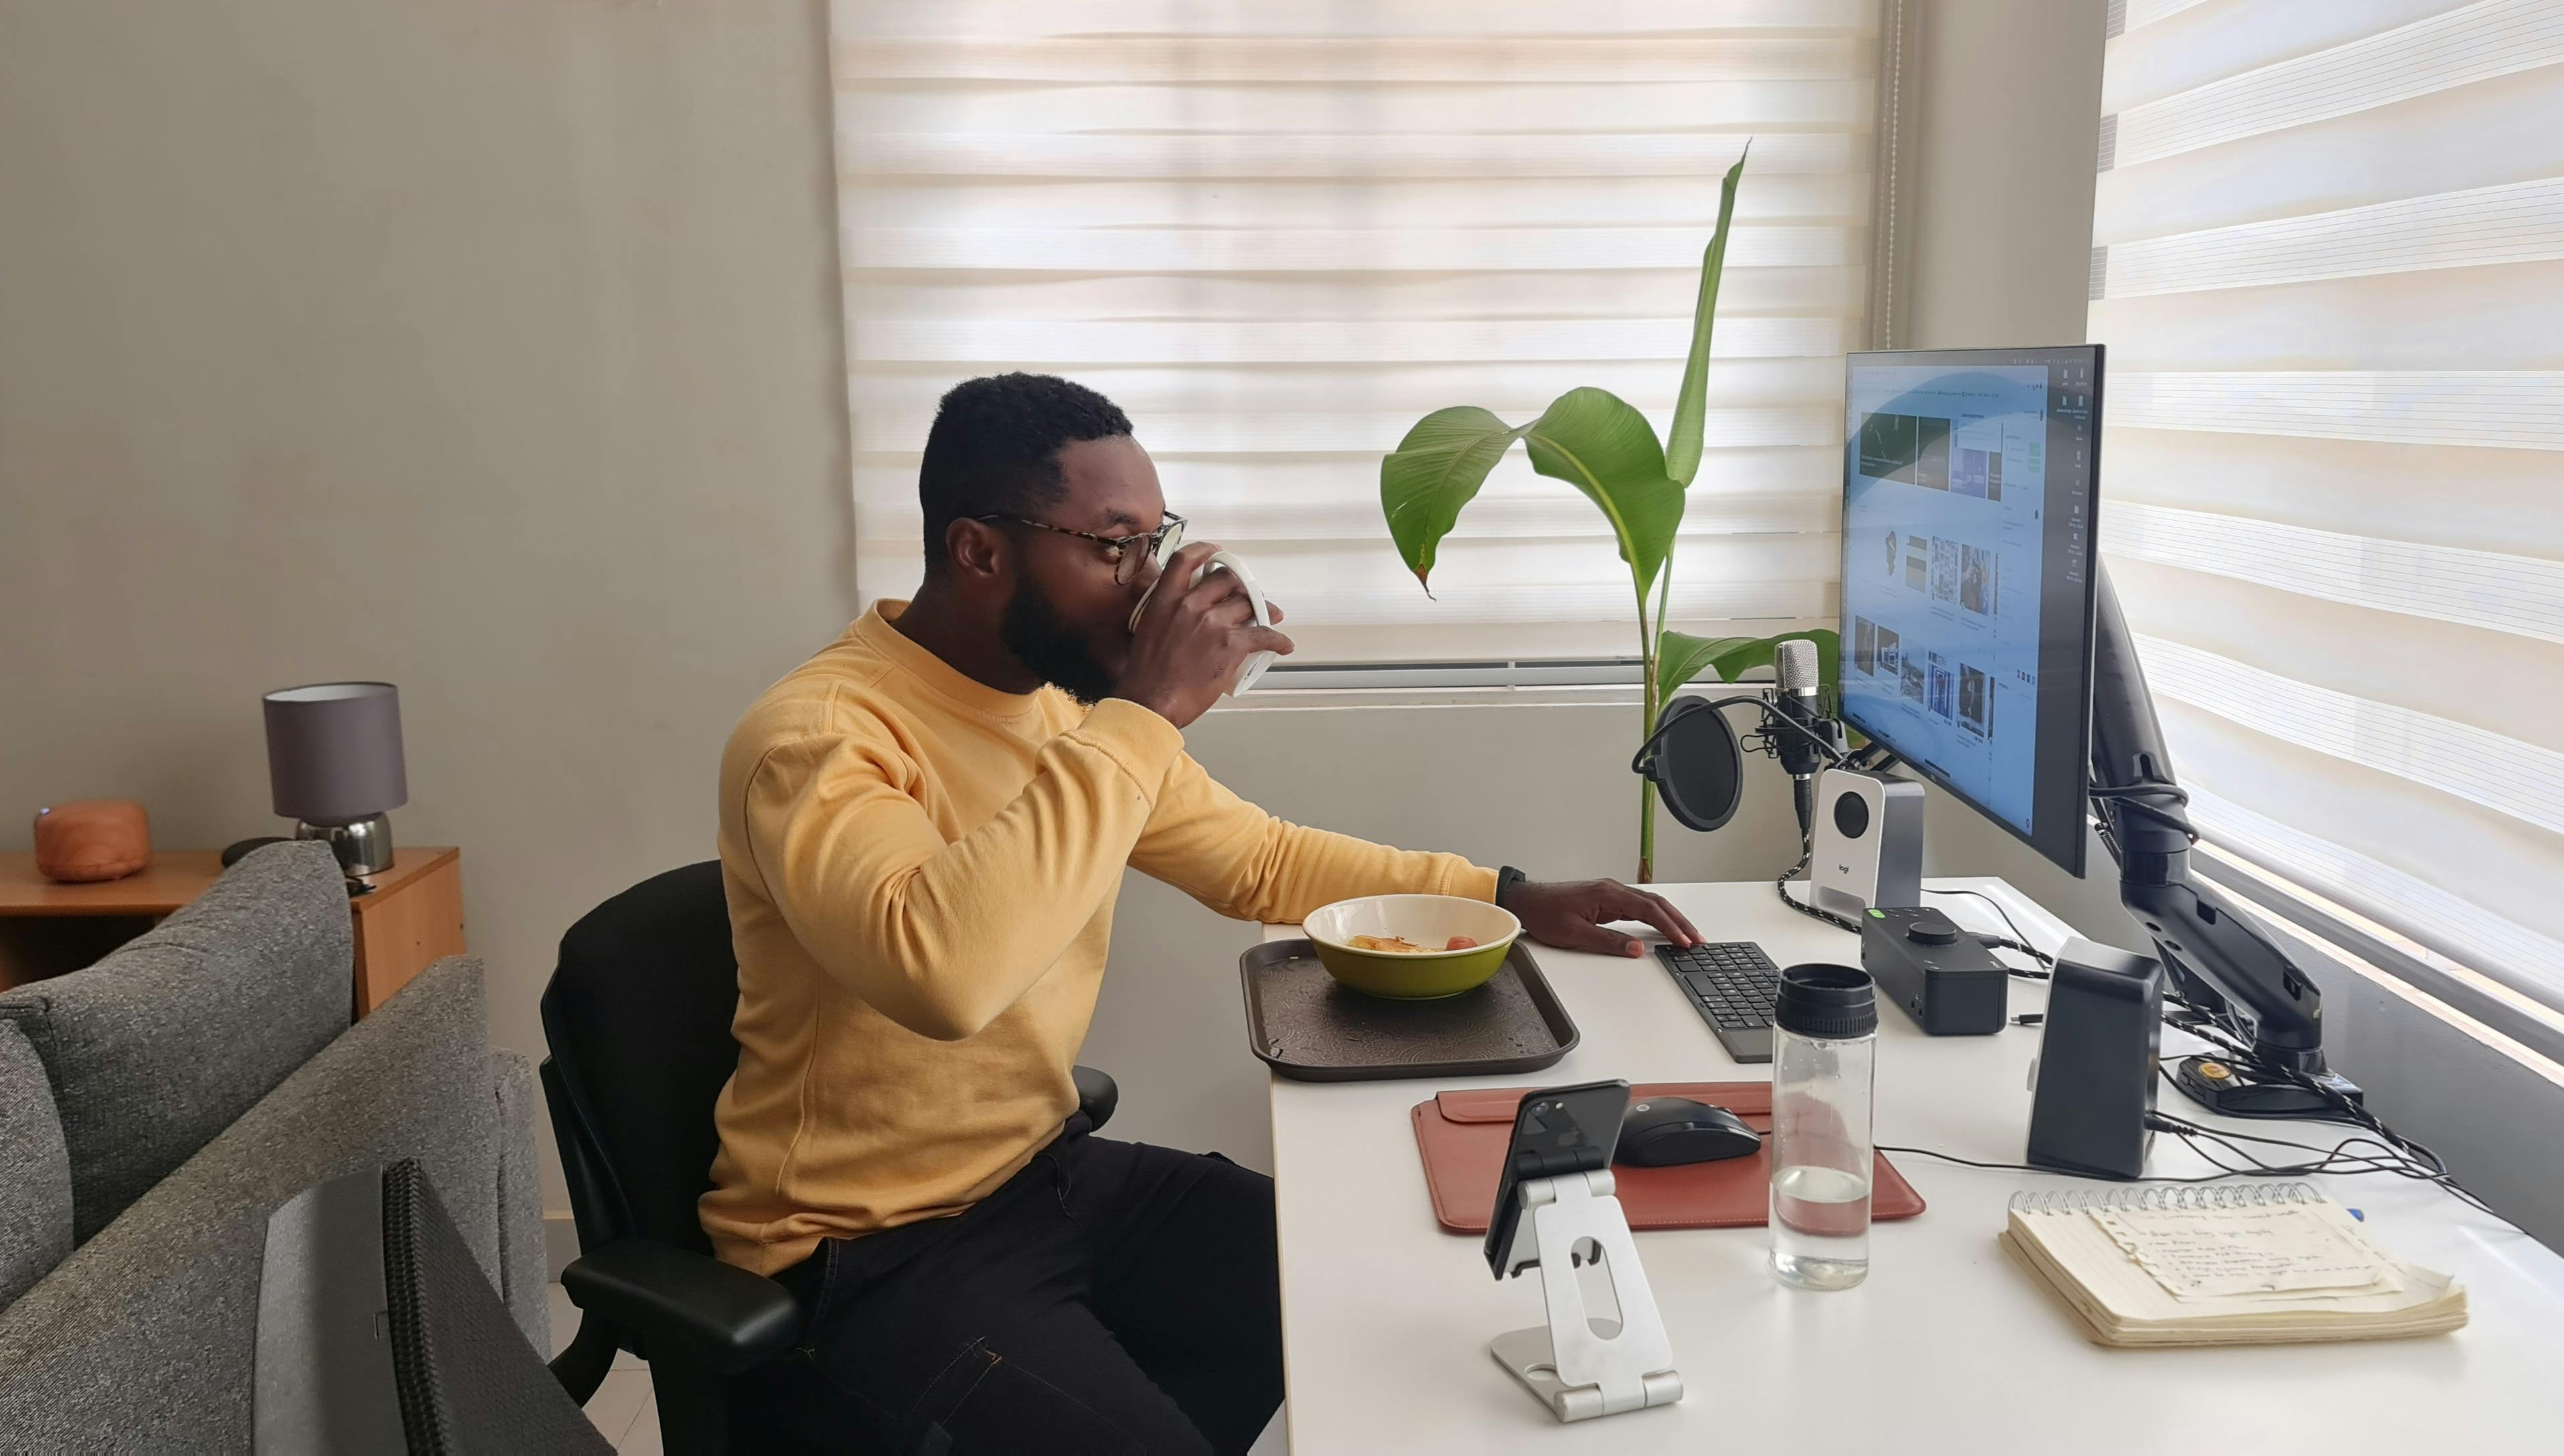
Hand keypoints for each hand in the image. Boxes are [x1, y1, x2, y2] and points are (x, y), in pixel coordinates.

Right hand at [1113, 541, 1294, 728]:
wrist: (1151, 700)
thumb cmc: (1146, 674)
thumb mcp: (1147, 630)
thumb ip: (1162, 614)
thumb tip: (1175, 612)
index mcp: (1165, 600)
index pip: (1185, 560)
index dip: (1204, 551)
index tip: (1216, 552)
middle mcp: (1190, 605)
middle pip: (1226, 580)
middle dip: (1241, 586)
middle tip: (1248, 594)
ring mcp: (1212, 623)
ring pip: (1247, 604)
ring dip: (1264, 609)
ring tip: (1272, 616)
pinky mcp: (1231, 644)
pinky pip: (1263, 635)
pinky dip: (1277, 640)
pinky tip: (1283, 644)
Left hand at [1502, 878, 1700, 957]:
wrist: (1526, 902)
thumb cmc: (1544, 914)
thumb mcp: (1575, 934)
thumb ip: (1608, 941)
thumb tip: (1637, 949)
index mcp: (1608, 894)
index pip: (1649, 910)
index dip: (1670, 926)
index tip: (1686, 941)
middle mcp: (1613, 889)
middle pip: (1656, 904)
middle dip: (1679, 921)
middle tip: (1698, 939)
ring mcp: (1610, 893)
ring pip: (1649, 904)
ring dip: (1670, 919)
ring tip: (1687, 935)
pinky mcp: (1606, 900)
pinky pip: (1638, 907)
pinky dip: (1655, 917)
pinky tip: (1664, 927)